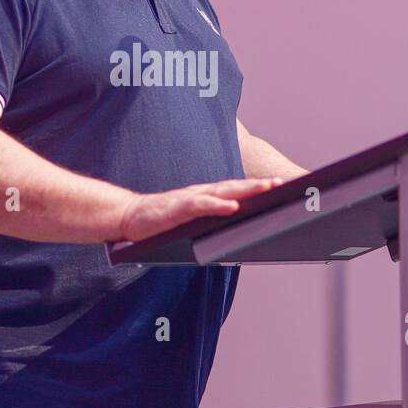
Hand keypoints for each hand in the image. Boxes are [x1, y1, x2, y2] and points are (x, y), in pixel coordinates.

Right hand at [116, 177, 282, 242]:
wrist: (128, 217)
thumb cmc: (158, 220)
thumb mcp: (187, 219)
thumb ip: (206, 219)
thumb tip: (229, 224)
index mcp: (203, 197)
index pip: (233, 190)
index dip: (254, 188)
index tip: (277, 186)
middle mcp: (198, 193)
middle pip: (233, 187)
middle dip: (257, 185)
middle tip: (280, 183)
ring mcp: (188, 199)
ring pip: (221, 192)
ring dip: (245, 190)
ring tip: (265, 188)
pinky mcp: (176, 208)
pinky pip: (200, 206)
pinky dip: (217, 205)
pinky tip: (233, 207)